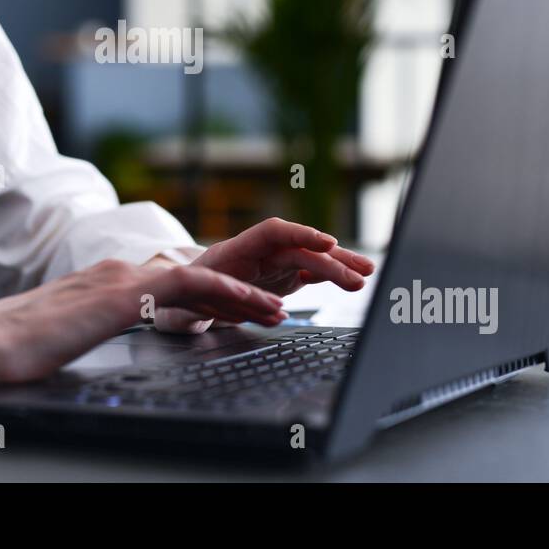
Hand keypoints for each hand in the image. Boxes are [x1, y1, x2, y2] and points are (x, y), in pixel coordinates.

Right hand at [0, 258, 288, 382]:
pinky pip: (191, 286)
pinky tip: (254, 305)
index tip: (239, 311)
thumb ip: (94, 329)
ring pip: (201, 276)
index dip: (211, 296)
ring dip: (244, 292)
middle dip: (236, 292)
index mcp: (105, 283)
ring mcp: (122, 278)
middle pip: (193, 277)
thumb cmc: (14, 347)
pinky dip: (228, 291)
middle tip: (272, 307)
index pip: (171, 284)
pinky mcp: (124, 292)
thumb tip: (101, 344)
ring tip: (278, 309)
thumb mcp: (68, 337)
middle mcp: (118, 272)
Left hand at [152, 217, 374, 333]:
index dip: (300, 234)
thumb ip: (197, 308)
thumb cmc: (184, 296)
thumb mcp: (182, 302)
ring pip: (311, 258)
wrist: (185, 295)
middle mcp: (259, 252)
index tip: (325, 243)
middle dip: (330, 261)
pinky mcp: (284, 275)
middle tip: (359, 275)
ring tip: (367, 273)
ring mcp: (274, 262)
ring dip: (340, 265)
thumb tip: (207, 315)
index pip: (271, 232)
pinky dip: (333, 275)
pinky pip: (312, 271)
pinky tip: (354, 278)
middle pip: (299, 249)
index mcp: (234, 251)